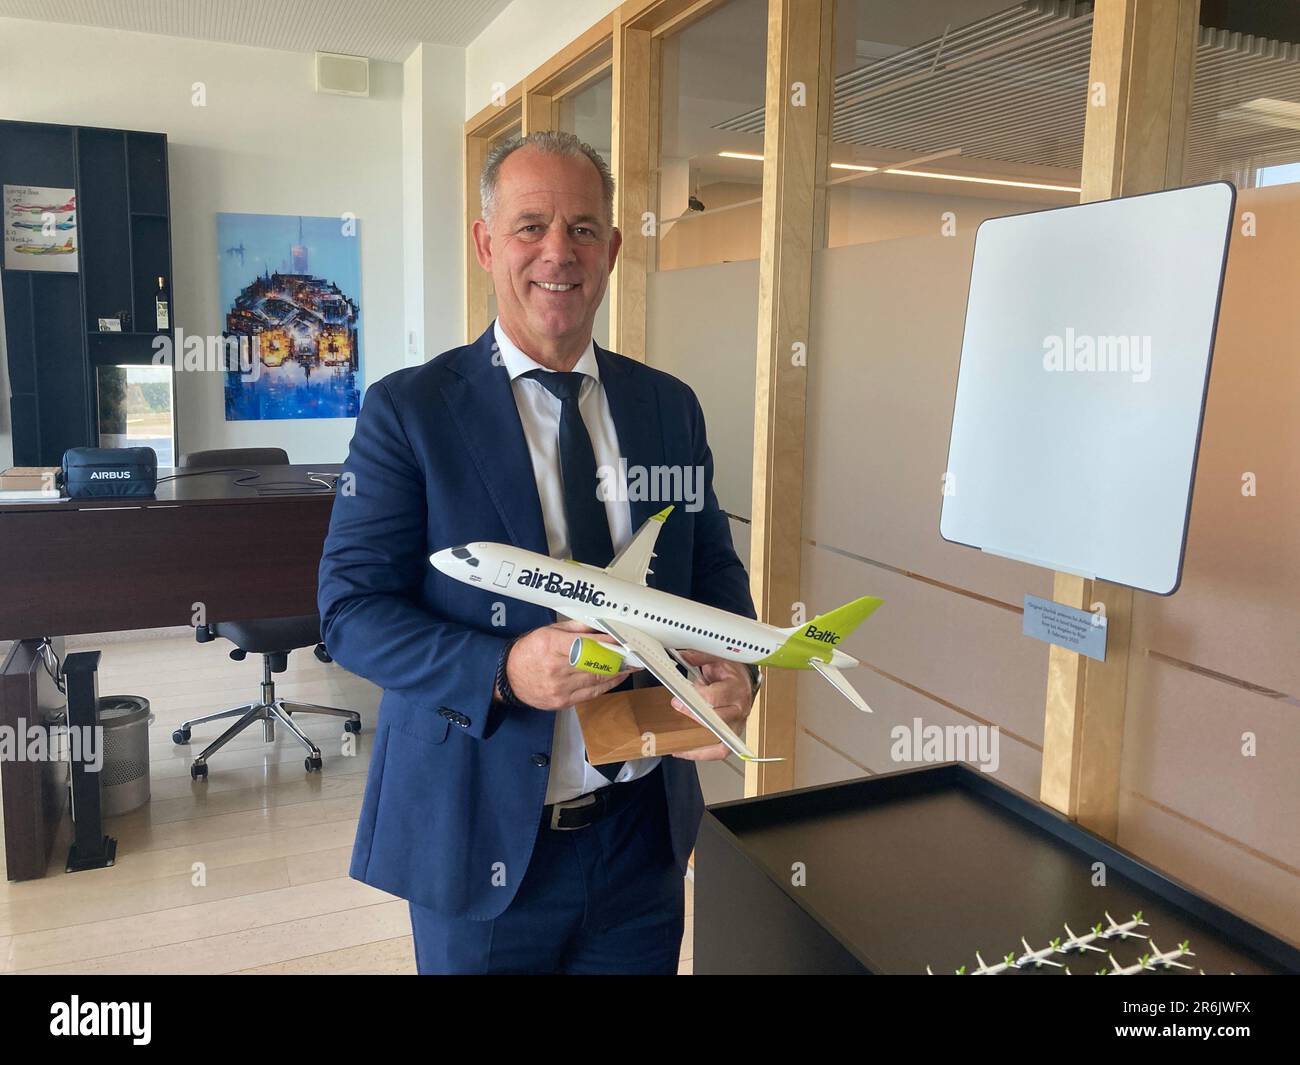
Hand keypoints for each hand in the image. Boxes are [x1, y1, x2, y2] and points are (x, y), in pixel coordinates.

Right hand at [502, 620, 640, 709]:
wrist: (508, 679)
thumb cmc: (530, 651)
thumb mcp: (548, 631)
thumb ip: (575, 627)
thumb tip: (600, 624)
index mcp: (551, 646)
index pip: (586, 644)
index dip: (608, 643)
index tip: (624, 639)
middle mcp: (555, 668)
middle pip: (595, 664)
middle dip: (618, 658)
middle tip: (636, 653)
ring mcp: (560, 688)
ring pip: (597, 680)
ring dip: (618, 672)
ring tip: (632, 664)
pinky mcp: (563, 702)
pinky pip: (591, 693)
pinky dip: (607, 684)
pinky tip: (617, 676)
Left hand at [669, 651, 756, 761]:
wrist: (744, 680)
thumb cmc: (731, 672)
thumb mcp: (716, 658)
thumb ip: (699, 657)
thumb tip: (683, 656)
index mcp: (736, 689)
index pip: (714, 698)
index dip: (693, 700)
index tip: (678, 699)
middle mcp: (739, 709)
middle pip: (717, 722)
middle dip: (693, 720)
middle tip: (676, 716)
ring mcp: (737, 724)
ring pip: (721, 742)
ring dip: (699, 746)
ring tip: (678, 745)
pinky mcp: (732, 734)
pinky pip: (720, 750)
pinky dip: (703, 754)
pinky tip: (685, 750)